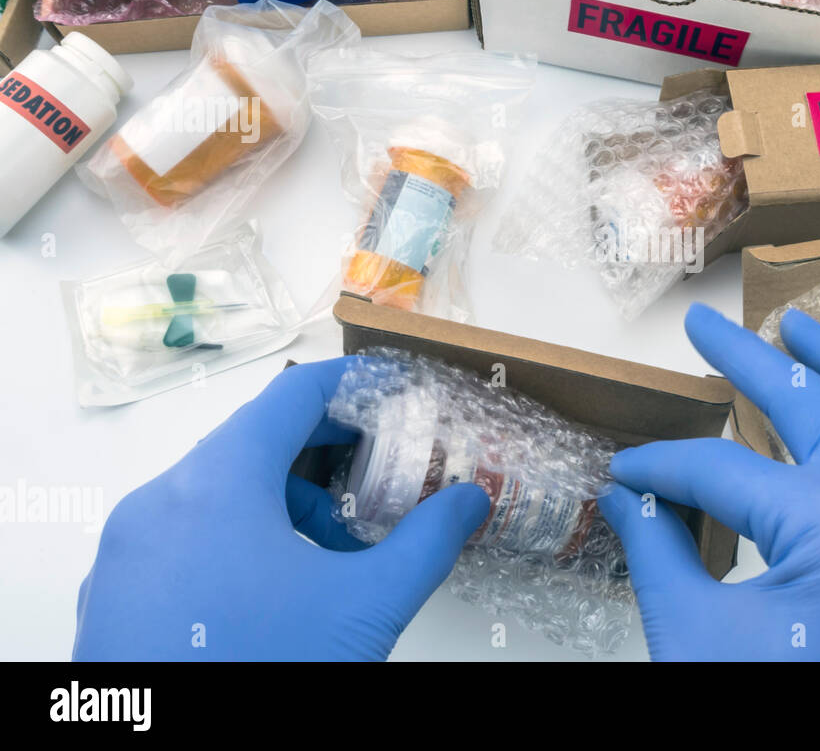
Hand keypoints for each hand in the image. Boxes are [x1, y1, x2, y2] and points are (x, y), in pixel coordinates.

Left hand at [72, 358, 488, 660]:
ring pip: (213, 500)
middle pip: (250, 448)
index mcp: (215, 484)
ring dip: (280, 512)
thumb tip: (470, 501)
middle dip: (322, 464)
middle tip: (375, 488)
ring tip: (328, 563)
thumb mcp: (365, 607)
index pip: (288, 397)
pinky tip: (273, 600)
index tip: (391, 393)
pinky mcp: (110, 603)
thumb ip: (427, 543)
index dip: (347, 387)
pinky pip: (179, 544)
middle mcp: (156, 504)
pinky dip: (233, 547)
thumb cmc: (266, 672)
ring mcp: (123, 556)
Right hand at [599, 305, 819, 660]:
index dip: (661, 468)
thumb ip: (657, 556)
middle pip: (804, 405)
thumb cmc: (790, 713)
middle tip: (703, 324)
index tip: (625, 475)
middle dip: (744, 359)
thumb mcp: (698, 642)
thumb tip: (628, 497)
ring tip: (799, 321)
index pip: (719, 470)